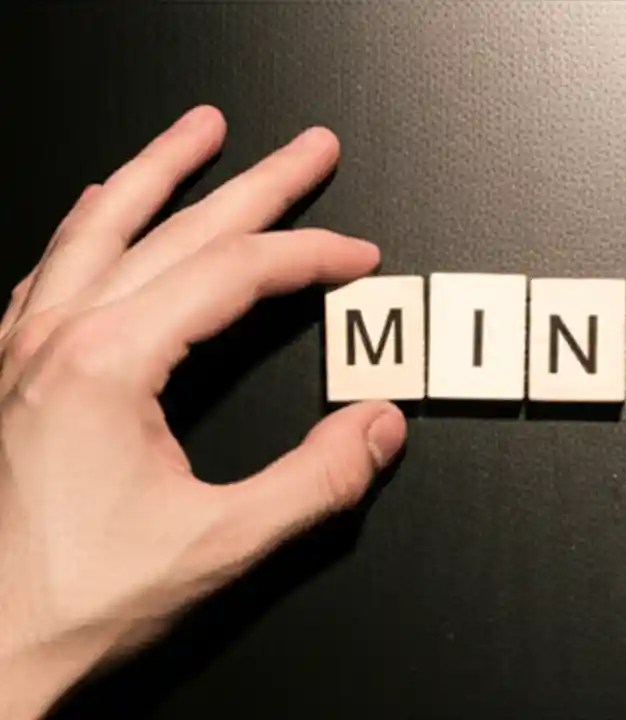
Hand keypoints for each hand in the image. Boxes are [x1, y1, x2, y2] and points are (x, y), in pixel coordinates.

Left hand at [0, 106, 406, 717]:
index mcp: (105, 364)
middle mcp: (57, 339)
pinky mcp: (14, 372)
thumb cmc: (73, 598)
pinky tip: (103, 206)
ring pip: (100, 225)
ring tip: (201, 129)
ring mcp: (24, 349)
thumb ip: (316, 482)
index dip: (308, 256)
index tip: (358, 256)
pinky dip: (93, 221)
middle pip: (176, 228)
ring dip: (160, 170)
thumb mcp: (220, 545)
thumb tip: (379, 427)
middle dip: (256, 183)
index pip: (230, 274)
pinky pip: (54, 265)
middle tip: (309, 149)